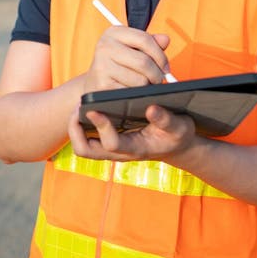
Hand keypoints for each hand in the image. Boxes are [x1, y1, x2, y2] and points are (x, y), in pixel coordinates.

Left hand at [68, 103, 198, 162]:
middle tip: (77, 108)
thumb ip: (167, 120)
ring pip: (84, 147)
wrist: (177, 145)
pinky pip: (88, 139)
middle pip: (86, 151)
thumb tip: (151, 108)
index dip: (101, 126)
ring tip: (79, 106)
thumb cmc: (178, 134)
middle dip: (76, 131)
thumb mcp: (180, 127)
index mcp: (136, 148)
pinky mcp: (111, 140)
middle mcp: (120, 151)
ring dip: (76, 128)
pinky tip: (89, 106)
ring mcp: (113, 148)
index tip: (94, 108)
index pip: (111, 143)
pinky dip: (83, 125)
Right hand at [83, 27, 171, 92]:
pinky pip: (131, 92)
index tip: (166, 67)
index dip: (160, 55)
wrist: (94, 83)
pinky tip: (132, 92)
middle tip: (158, 80)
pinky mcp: (102, 85)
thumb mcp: (133, 48)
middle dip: (157, 74)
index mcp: (114, 32)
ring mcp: (101, 65)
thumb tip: (165, 39)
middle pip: (144, 62)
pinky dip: (136, 95)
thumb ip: (151, 43)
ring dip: (147, 86)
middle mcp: (105, 46)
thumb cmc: (119, 63)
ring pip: (140, 80)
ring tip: (143, 85)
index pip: (145, 39)